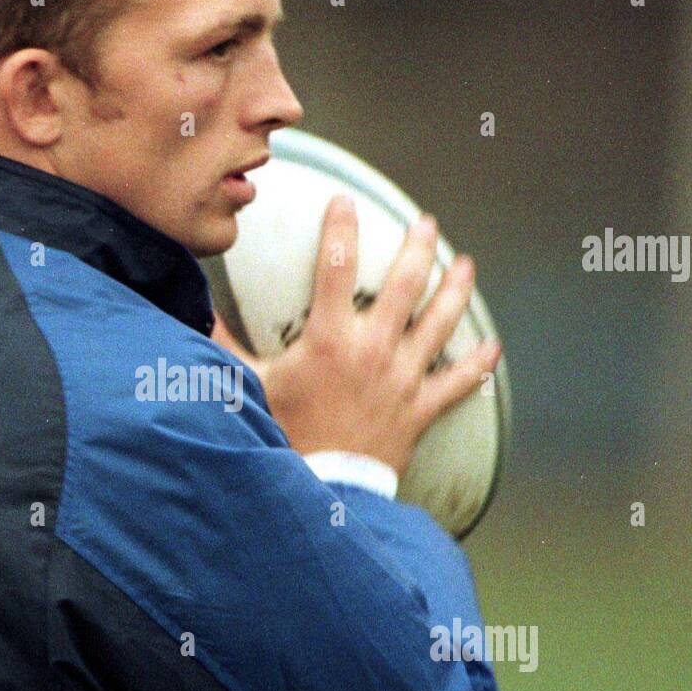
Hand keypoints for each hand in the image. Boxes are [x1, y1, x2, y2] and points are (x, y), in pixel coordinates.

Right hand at [210, 195, 500, 476]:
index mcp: (329, 339)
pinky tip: (492, 345)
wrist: (322, 488)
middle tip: (426, 223)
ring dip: (455, 290)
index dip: (341, 227)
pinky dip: (477, 364)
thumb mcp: (250, 387)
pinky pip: (458, 383)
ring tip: (465, 265)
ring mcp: (402, 379)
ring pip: (440, 323)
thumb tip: (199, 313)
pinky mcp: (420, 409)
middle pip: (405, 284)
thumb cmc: (283, 435)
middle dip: (418, 247)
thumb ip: (226, 346)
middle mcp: (372, 350)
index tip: (345, 202)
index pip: (335, 265)